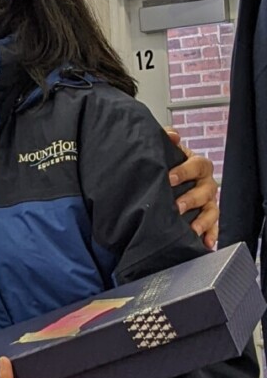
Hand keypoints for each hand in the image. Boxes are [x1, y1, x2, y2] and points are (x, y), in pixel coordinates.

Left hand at [165, 129, 217, 248]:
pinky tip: (205, 242)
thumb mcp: (166, 150)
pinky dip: (210, 234)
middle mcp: (206, 183)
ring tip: (193, 229)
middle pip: (205, 190)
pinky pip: (213, 226)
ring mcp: (207, 200)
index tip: (170, 178)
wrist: (165, 177)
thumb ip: (167, 139)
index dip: (185, 171)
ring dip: (203, 220)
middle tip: (177, 206)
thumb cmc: (168, 163)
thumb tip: (172, 135)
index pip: (197, 165)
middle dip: (191, 199)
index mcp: (197, 165)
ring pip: (211, 210)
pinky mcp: (206, 217)